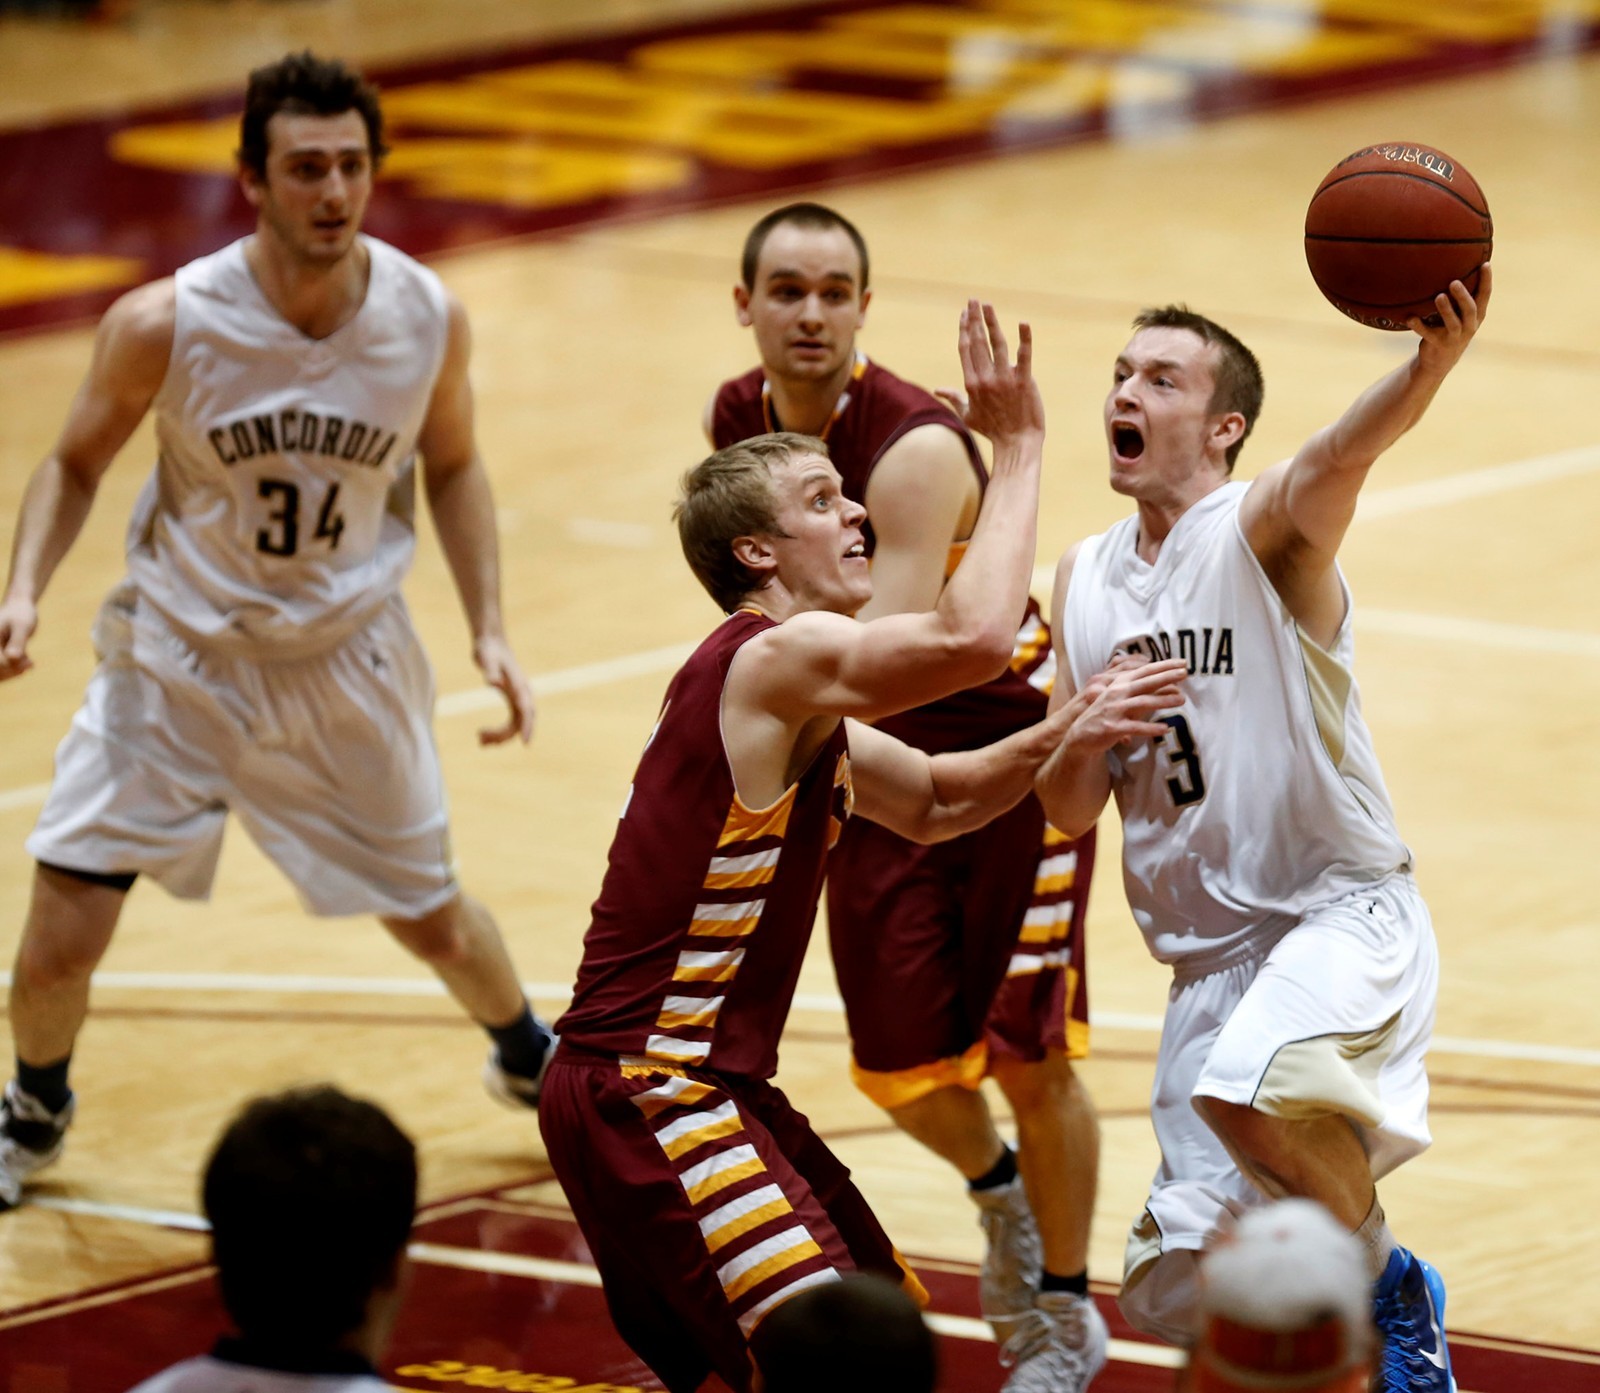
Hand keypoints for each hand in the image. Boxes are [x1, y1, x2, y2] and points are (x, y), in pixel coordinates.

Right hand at [0, 595, 37, 681]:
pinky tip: (28, 662)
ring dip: (14, 671)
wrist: (19, 608)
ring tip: (29, 663)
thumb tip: (13, 657)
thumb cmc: (21, 614)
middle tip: (30, 664)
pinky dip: (14, 669)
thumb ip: (18, 641)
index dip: (11, 667)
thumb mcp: (22, 626)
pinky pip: (2, 669)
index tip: (29, 663)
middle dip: (12, 670)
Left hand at [473, 634, 534, 745]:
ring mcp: (519, 698)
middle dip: (505, 736)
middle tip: (481, 740)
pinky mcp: (512, 700)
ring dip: (500, 736)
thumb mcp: (486, 658)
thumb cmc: (489, 650)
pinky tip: (481, 734)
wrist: (491, 642)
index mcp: (520, 687)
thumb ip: (489, 670)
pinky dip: (498, 731)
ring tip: (479, 740)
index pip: (527, 711)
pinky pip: (510, 722)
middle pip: (521, 722)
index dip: (528, 727)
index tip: (525, 743)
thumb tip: (492, 682)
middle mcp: (523, 694)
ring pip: (515, 725)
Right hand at [955, 300, 1044, 447]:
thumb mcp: (968, 415)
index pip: (965, 350)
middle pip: (977, 342)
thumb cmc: (993, 431)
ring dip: (991, 322)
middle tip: (973, 300)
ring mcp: (1004, 380)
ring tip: (987, 305)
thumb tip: (938, 390)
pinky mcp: (1024, 382)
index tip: (964, 313)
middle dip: (974, 319)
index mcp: (971, 383)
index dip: (964, 329)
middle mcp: (985, 378)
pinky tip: (1023, 323)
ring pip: (996, 344)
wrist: (1016, 443)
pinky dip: (1024, 339)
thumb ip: (954, 398)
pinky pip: (1024, 357)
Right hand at [1062, 654, 1187, 754]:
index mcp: (1118, 684)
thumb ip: (1136, 686)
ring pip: (1142, 702)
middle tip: (1185, 673)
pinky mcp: (1113, 727)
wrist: (1080, 734)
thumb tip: (1164, 681)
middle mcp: (1116, 693)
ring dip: (1163, 701)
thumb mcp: (1116, 696)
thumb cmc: (1104, 713)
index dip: (1164, 666)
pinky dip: (1150, 728)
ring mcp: (1114, 710)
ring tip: (1182, 700)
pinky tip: (1165, 729)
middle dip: (1166, 677)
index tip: (1182, 663)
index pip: (1144, 671)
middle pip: (1145, 682)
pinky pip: (1135, 727)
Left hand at [1409, 263, 1489, 375]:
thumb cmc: (1450, 326)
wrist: (1440, 359)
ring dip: (1446, 310)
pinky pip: (1427, 334)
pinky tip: (1409, 318)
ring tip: (1439, 297)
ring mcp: (1454, 336)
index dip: (1486, 280)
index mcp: (1477, 314)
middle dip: (1463, 296)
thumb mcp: (1460, 312)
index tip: (1485, 264)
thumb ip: (1460, 295)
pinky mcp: (1438, 344)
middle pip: (1470, 309)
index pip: (1485, 295)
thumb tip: (1452, 263)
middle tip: (1454, 282)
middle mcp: (1469, 325)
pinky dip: (1418, 325)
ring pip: (1453, 323)